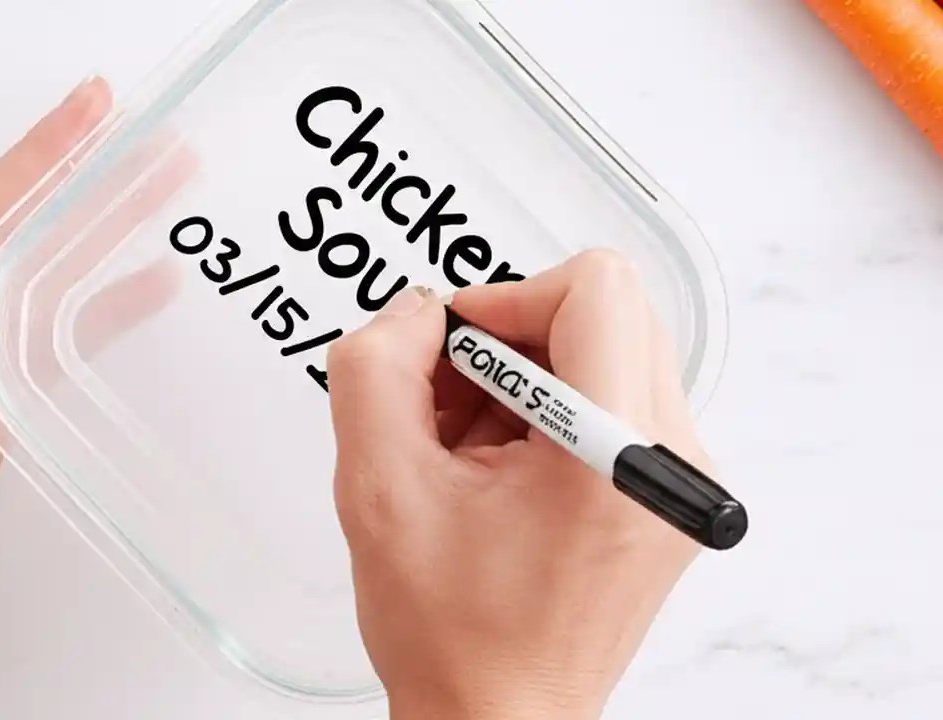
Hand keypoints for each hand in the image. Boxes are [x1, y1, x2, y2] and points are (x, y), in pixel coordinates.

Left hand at [0, 77, 119, 719]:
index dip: (31, 165)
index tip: (86, 117)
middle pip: (12, 241)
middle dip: (73, 177)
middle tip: (135, 134)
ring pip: (37, 282)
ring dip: (93, 228)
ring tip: (151, 186)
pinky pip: (48, 342)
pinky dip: (98, 304)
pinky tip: (138, 291)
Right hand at [326, 250, 710, 719]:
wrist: (497, 719)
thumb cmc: (453, 637)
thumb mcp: (376, 487)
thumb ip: (376, 369)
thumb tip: (416, 313)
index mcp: (615, 458)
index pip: (597, 287)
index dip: (506, 299)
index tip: (457, 351)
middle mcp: (673, 464)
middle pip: (604, 313)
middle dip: (509, 343)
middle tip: (450, 404)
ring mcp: (678, 480)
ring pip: (604, 352)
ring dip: (521, 381)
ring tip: (467, 454)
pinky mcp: (665, 493)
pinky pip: (612, 399)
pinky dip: (545, 413)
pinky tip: (496, 471)